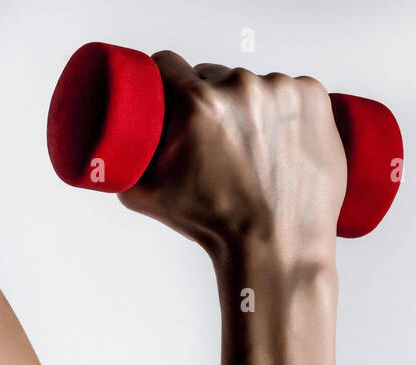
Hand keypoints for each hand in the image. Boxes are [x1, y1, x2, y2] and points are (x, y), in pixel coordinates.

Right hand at [118, 51, 346, 269]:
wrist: (275, 248)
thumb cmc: (214, 226)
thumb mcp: (147, 198)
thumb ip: (119, 166)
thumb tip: (101, 151)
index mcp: (197, 105)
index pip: (168, 63)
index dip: (165, 77)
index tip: (170, 91)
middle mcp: (240, 89)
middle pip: (214, 76)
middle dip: (211, 100)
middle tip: (216, 138)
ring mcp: (282, 90)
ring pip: (255, 84)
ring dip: (252, 105)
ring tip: (255, 148)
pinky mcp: (314, 97)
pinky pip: (293, 88)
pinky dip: (288, 107)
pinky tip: (284, 136)